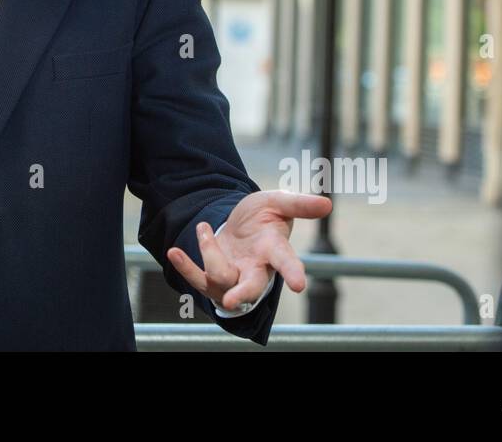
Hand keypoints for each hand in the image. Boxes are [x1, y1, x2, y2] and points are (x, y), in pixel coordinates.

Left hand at [166, 190, 332, 312]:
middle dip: (243, 293)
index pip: (286, 262)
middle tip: (233, 299)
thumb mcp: (278, 201)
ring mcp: (233, 276)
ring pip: (220, 278)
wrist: (239, 222)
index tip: (300, 285)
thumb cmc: (263, 215)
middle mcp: (256, 269)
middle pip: (251, 288)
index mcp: (274, 250)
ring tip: (205, 227)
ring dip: (208, 252)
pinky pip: (198, 279)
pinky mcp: (213, 276)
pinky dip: (185, 267)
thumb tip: (328, 204)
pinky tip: (174, 252)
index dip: (293, 272)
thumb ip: (299, 204)